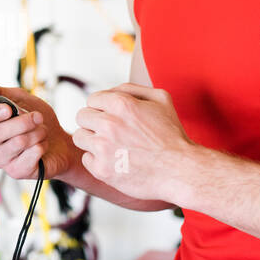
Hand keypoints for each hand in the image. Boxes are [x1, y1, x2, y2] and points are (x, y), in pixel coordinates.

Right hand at [0, 83, 75, 180]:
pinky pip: (26, 159)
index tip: (9, 109)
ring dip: (35, 134)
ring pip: (15, 144)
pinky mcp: (16, 172)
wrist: (61, 141)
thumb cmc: (38, 120)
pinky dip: (40, 148)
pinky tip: (42, 146)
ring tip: (43, 131)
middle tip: (38, 117)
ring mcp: (2, 160)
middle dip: (21, 123)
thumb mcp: (21, 98)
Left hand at [74, 83, 196, 202]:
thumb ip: (132, 89)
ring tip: (110, 146)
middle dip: (93, 122)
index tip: (110, 117)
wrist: (180, 170)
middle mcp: (109, 124)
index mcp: (121, 104)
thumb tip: (111, 91)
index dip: (101, 108)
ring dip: (91, 140)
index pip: (92, 99)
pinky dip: (97, 160)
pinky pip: (86, 159)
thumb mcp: (161, 99)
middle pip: (81, 116)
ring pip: (79, 137)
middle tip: (109, 132)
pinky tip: (115, 161)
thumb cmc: (172, 136)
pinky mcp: (102, 169)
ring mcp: (103, 148)